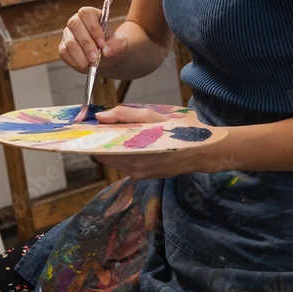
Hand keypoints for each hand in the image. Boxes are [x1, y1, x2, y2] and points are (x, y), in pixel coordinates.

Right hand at [58, 6, 126, 72]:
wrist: (106, 59)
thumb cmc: (112, 47)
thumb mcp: (120, 45)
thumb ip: (118, 44)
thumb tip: (107, 50)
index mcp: (91, 15)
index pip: (86, 14)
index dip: (93, 28)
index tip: (102, 43)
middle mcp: (77, 22)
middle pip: (74, 25)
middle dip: (86, 43)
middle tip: (95, 57)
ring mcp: (68, 35)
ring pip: (69, 43)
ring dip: (82, 56)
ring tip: (93, 62)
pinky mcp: (63, 47)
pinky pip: (65, 54)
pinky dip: (76, 62)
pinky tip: (86, 64)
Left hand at [93, 105, 223, 179]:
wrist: (201, 152)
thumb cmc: (178, 131)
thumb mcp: (152, 117)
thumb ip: (124, 115)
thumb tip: (100, 117)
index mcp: (135, 156)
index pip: (100, 150)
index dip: (94, 138)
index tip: (90, 127)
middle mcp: (134, 170)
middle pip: (104, 156)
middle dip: (103, 141)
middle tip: (107, 125)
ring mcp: (139, 175)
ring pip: (114, 160)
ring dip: (113, 147)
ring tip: (122, 131)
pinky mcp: (144, 176)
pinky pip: (125, 163)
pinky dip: (123, 152)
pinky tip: (133, 140)